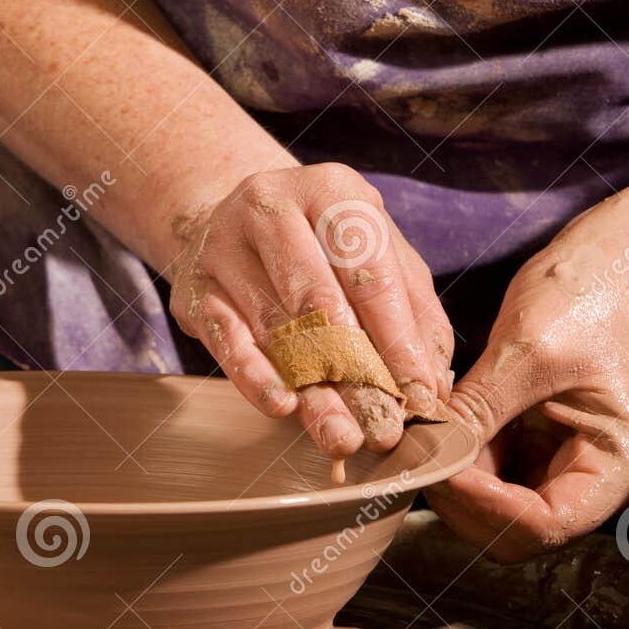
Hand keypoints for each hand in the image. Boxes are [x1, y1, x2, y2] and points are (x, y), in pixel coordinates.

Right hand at [168, 163, 453, 458]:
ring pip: (275, 327)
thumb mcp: (377, 257)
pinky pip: (227, 339)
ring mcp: (224, 244)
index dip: (399, 339)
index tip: (421, 396)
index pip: (370, 273)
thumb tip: (434, 385)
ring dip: (313, 391)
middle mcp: (271, 206)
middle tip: (384, 430)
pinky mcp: (194, 287)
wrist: (232, 224)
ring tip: (342, 438)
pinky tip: (283, 408)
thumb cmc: (322, 246)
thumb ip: (414, 311)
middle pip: (320, 299)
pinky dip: (255, 377)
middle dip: (357, 372)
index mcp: (330, 190)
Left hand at [426, 221, 628, 561]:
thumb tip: (423, 452)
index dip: (486, 507)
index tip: (442, 468)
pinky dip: (459, 459)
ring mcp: (565, 465)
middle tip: (419, 456)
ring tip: (424, 436)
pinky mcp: (537, 448)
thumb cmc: (587, 294)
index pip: (546, 524)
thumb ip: (478, 410)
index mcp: (618, 464)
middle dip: (464, 499)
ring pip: (496, 508)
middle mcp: (596, 478)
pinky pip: (489, 474)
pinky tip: (437, 426)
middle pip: (517, 529)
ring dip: (456, 481)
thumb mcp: (528, 350)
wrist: (609, 261)